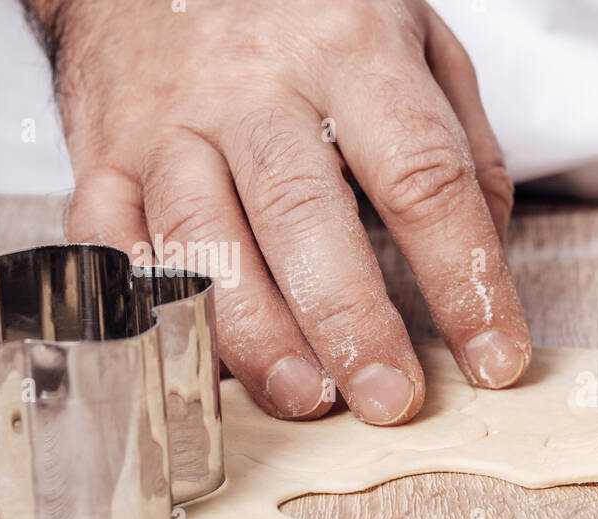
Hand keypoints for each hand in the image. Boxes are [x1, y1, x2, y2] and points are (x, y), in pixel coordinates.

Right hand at [28, 0, 530, 423]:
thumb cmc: (306, 11)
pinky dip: (152, 312)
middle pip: (304, 215)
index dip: (462, 279)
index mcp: (352, 53)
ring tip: (306, 396)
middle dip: (351, 320)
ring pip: (202, 239)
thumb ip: (460, 148)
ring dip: (255, 334)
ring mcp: (169, 123)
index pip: (422, 178)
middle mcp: (255, 88)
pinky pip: (114, 243)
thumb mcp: (415, 41)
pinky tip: (201, 358)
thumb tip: (485, 261)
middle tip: (391, 400)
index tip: (495, 357)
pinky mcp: (102, 155)